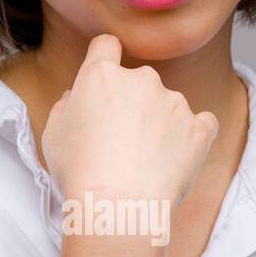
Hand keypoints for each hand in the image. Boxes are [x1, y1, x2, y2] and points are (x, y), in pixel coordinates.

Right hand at [41, 33, 218, 208]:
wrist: (118, 209)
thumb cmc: (79, 175)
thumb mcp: (52, 136)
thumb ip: (66, 106)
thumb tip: (77, 97)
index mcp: (101, 76)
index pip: (106, 46)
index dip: (105, 61)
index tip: (106, 83)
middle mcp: (142, 80)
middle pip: (139, 81)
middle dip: (133, 104)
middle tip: (121, 143)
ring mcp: (174, 103)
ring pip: (168, 105)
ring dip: (160, 124)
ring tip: (146, 163)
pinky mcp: (199, 129)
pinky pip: (202, 123)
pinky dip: (192, 137)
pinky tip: (177, 157)